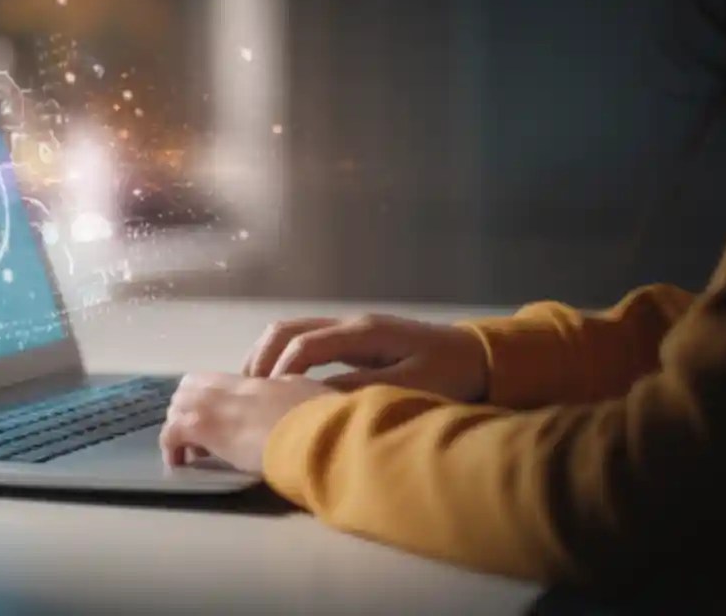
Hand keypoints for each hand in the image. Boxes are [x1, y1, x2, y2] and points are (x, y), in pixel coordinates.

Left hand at [160, 372, 335, 472]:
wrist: (312, 432)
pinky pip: (172, 433)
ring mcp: (214, 404)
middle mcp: (231, 387)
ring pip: (178, 405)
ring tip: (191, 453)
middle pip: (192, 387)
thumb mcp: (311, 398)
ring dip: (181, 426)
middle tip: (201, 438)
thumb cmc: (321, 420)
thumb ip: (294, 396)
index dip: (213, 399)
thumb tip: (294, 399)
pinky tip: (180, 465)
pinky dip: (171, 448)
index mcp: (259, 382)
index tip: (221, 422)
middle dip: (189, 409)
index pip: (221, 381)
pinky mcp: (202, 427)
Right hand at [241, 314, 488, 402]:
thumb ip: (362, 390)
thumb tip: (314, 400)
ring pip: (291, 331)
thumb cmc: (450, 373)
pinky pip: (305, 341)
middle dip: (259, 358)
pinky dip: (283, 358)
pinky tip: (278, 384)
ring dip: (267, 356)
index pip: (303, 345)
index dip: (279, 371)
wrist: (481, 358)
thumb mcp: (409, 386)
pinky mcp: (353, 340)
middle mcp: (349, 324)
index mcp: (362, 333)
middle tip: (245, 393)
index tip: (263, 400)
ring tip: (252, 390)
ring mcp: (350, 329)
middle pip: (286, 328)